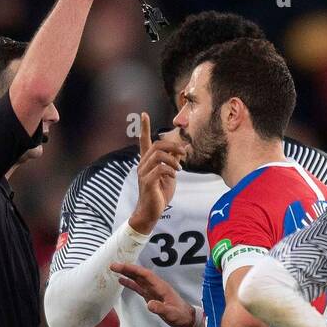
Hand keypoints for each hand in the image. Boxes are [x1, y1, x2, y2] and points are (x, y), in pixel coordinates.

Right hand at [110, 261, 196, 326]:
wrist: (186, 317)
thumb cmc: (180, 315)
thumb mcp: (171, 314)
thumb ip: (161, 309)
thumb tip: (150, 305)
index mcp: (160, 287)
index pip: (145, 275)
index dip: (133, 270)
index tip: (122, 266)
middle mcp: (156, 286)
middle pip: (139, 274)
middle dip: (127, 269)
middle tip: (113, 266)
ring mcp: (152, 290)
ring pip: (138, 279)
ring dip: (127, 273)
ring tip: (114, 269)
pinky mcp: (150, 295)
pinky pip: (138, 287)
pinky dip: (130, 283)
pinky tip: (122, 280)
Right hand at [130, 112, 185, 232]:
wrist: (151, 212)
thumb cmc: (159, 193)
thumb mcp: (170, 175)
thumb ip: (173, 161)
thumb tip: (182, 149)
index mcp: (147, 162)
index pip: (144, 141)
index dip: (144, 128)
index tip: (144, 114)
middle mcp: (142, 165)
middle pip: (157, 145)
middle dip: (173, 146)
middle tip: (183, 154)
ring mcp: (143, 173)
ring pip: (158, 155)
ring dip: (173, 160)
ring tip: (179, 169)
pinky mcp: (147, 182)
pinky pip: (160, 169)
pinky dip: (170, 171)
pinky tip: (173, 177)